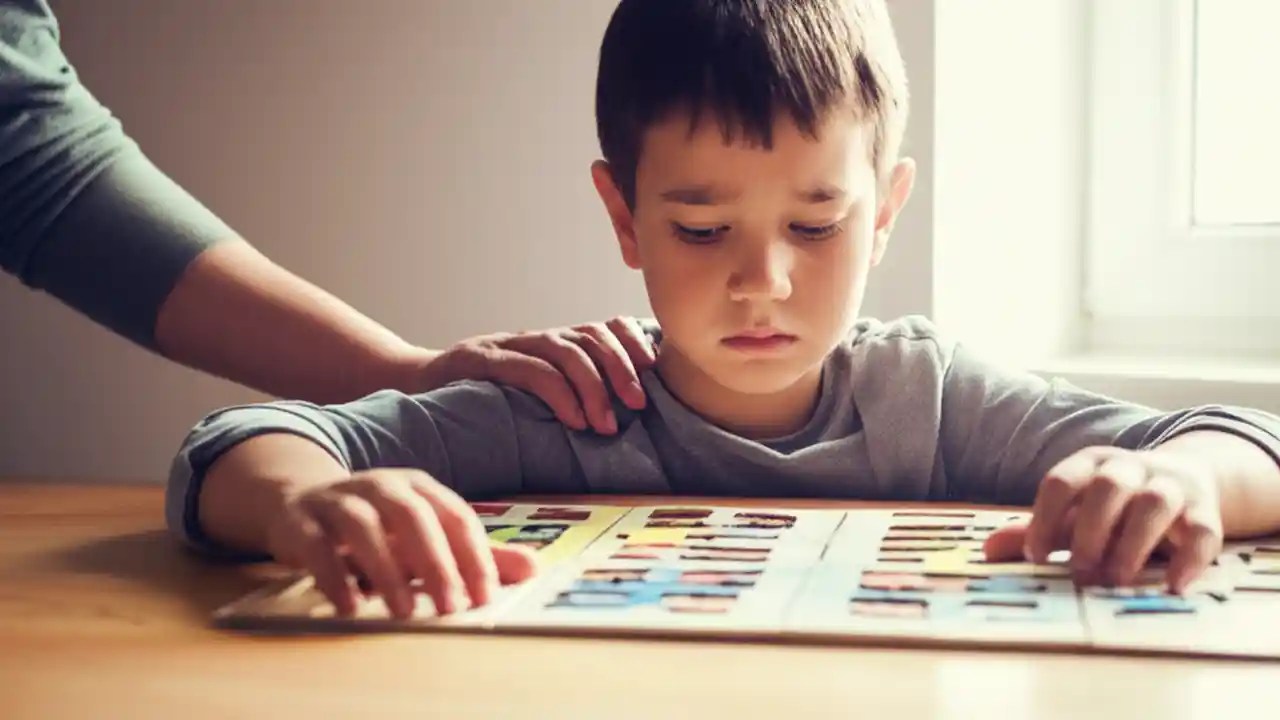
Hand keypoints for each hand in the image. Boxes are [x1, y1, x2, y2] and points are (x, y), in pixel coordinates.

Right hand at [263, 468, 536, 619]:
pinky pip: (318, 545)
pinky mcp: (302, 520)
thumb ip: (476, 554)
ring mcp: (340, 499)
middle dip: (437, 563)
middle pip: (415, 517)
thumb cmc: (379, 527)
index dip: (474, 555)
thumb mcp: (427, 537)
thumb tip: (533, 569)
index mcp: (419, 488)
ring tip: (403, 611)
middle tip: (452, 607)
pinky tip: (349, 606)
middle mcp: (382, 486)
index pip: (456, 516)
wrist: (299, 503)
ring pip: (365, 526)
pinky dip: (333, 575)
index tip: (486, 597)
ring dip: (386, 570)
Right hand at [418, 317, 655, 434]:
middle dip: (621, 367)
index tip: (654, 368)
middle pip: (589, 335)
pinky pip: (527, 369)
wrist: (409, 386)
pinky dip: (557, 392)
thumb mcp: (528, 396)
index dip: (631, 340)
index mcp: (550, 344)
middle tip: (638, 405)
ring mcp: (506, 345)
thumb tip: (619, 421)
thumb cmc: (477, 400)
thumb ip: (566, 397)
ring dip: (593, 385)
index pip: (601, 327)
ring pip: (564, 349)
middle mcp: (533, 338)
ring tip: (606, 423)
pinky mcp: (480, 360)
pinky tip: (573, 419)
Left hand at [984, 445, 1223, 592]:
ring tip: (1115, 580)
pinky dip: (1188, 560)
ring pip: (1155, 502)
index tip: (1035, 557)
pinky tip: (1171, 587)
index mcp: (1090, 464)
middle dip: (1091, 529)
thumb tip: (987, 551)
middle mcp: (1130, 468)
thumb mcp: (1073, 514)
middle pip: (1109, 486)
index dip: (1044, 518)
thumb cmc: (1114, 506)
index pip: (1061, 481)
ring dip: (1133, 543)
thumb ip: (1037, 531)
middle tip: (1079, 570)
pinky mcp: (1206, 511)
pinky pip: (1203, 531)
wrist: (1185, 480)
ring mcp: (1171, 485)